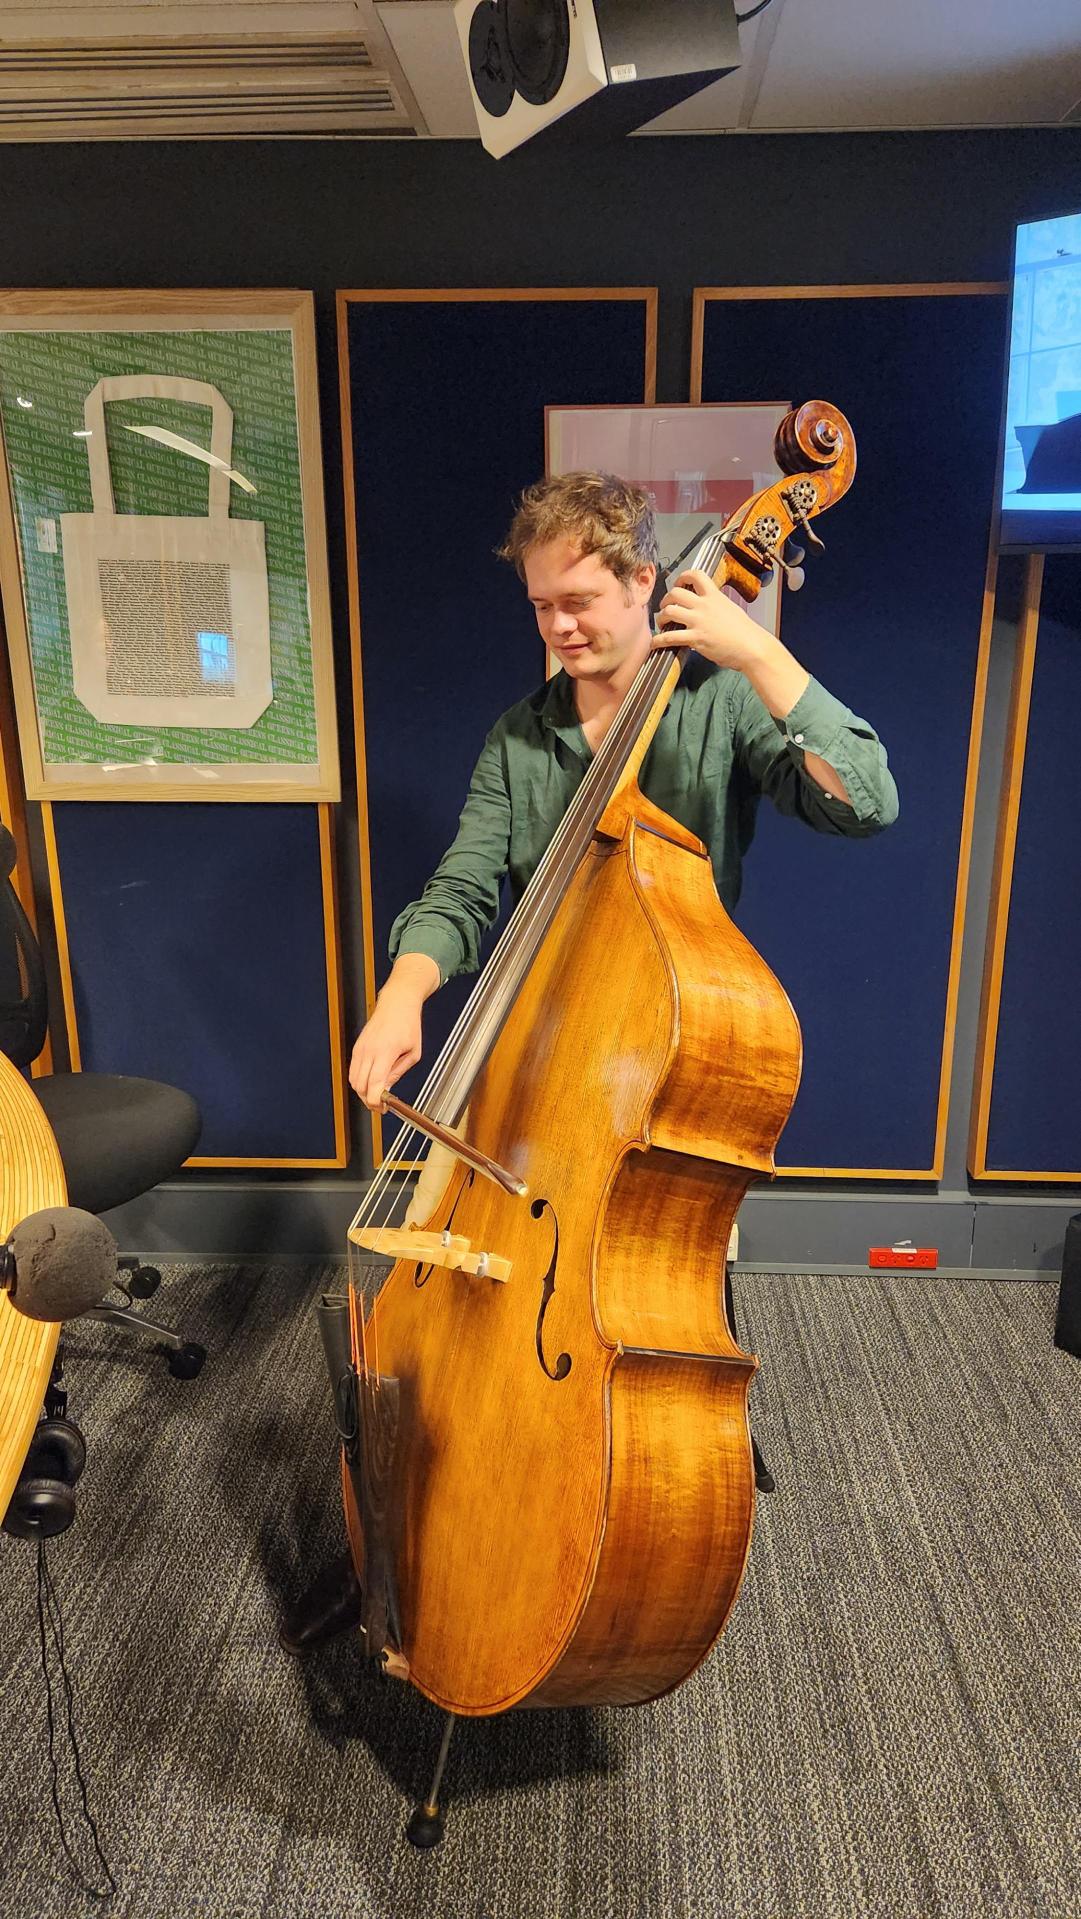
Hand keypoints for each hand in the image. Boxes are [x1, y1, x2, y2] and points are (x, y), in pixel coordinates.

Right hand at [349, 983, 422, 1109]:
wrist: (397, 1004)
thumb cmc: (408, 1025)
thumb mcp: (413, 1052)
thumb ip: (398, 1072)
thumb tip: (386, 1088)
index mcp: (385, 1052)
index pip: (374, 1084)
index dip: (375, 1101)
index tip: (382, 1108)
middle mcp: (369, 1051)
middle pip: (360, 1086)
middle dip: (369, 1100)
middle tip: (381, 1105)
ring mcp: (360, 1049)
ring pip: (353, 1080)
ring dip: (363, 1092)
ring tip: (377, 1094)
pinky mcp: (356, 1047)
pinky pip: (353, 1071)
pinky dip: (359, 1080)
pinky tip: (371, 1082)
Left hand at [654, 569, 764, 671]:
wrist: (751, 647)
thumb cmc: (744, 631)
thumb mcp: (730, 608)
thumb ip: (716, 604)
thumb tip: (707, 606)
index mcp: (714, 595)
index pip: (695, 575)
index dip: (682, 577)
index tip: (678, 584)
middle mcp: (704, 605)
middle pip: (675, 593)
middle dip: (665, 600)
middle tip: (666, 608)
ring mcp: (699, 621)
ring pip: (669, 611)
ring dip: (661, 617)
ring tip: (662, 624)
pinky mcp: (695, 638)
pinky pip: (670, 636)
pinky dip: (659, 640)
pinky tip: (655, 643)